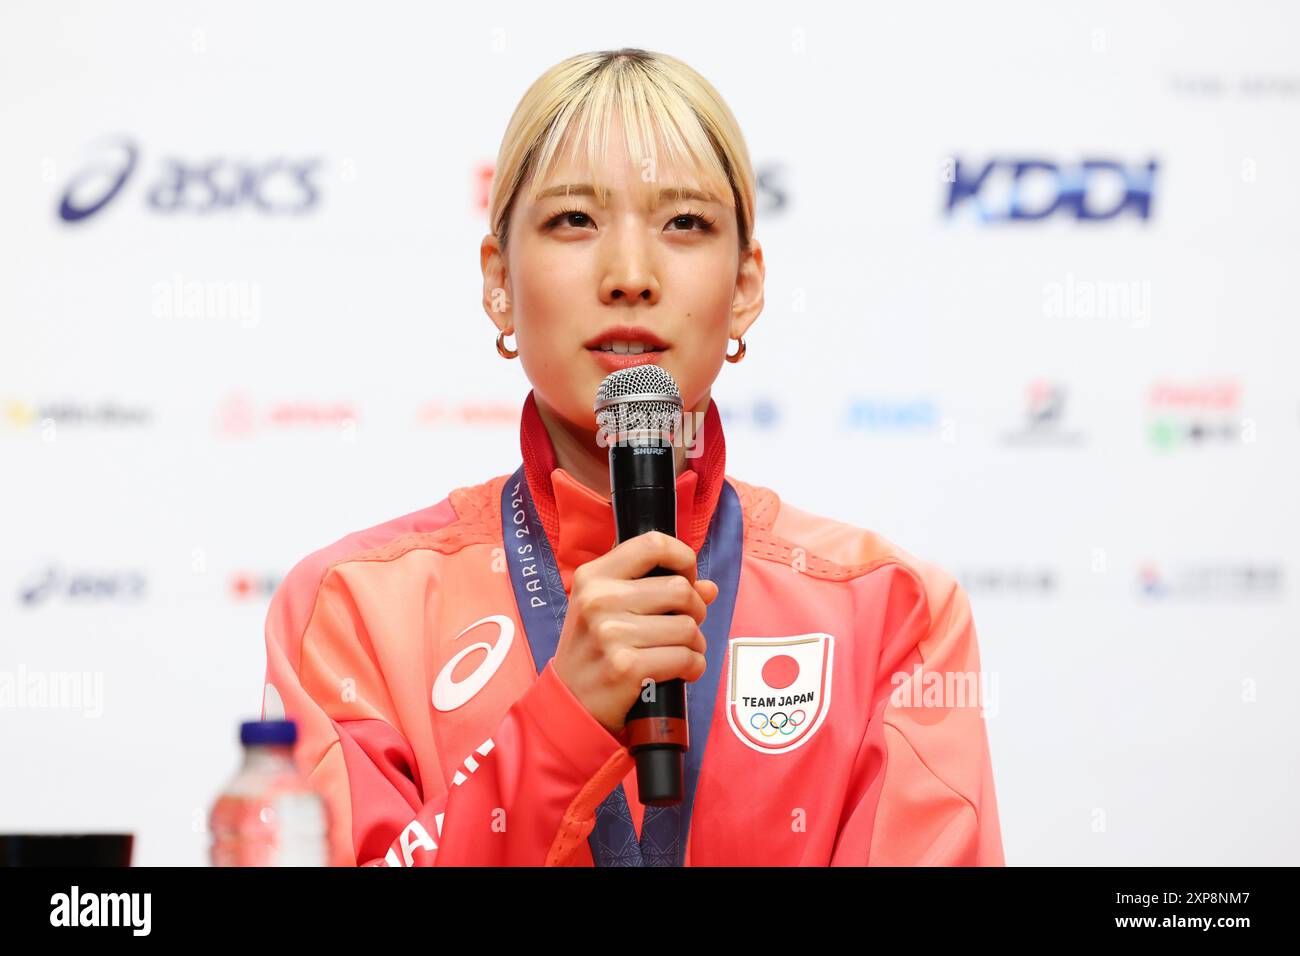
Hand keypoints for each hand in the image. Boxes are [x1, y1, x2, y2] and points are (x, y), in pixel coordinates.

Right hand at [552, 531, 718, 736]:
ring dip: (696, 643)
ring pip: (688, 627)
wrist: (569, 702)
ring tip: (682, 651)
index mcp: (594, 576)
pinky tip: (681, 672)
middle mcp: (599, 600)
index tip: (686, 579)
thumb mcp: (608, 609)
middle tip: (686, 625)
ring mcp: (611, 634)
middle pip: (680, 589)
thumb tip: (708, 587)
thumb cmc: (594, 650)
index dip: (683, 559)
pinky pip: (686, 658)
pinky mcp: (627, 667)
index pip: (654, 544)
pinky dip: (693, 666)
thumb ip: (656, 589)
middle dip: (696, 610)